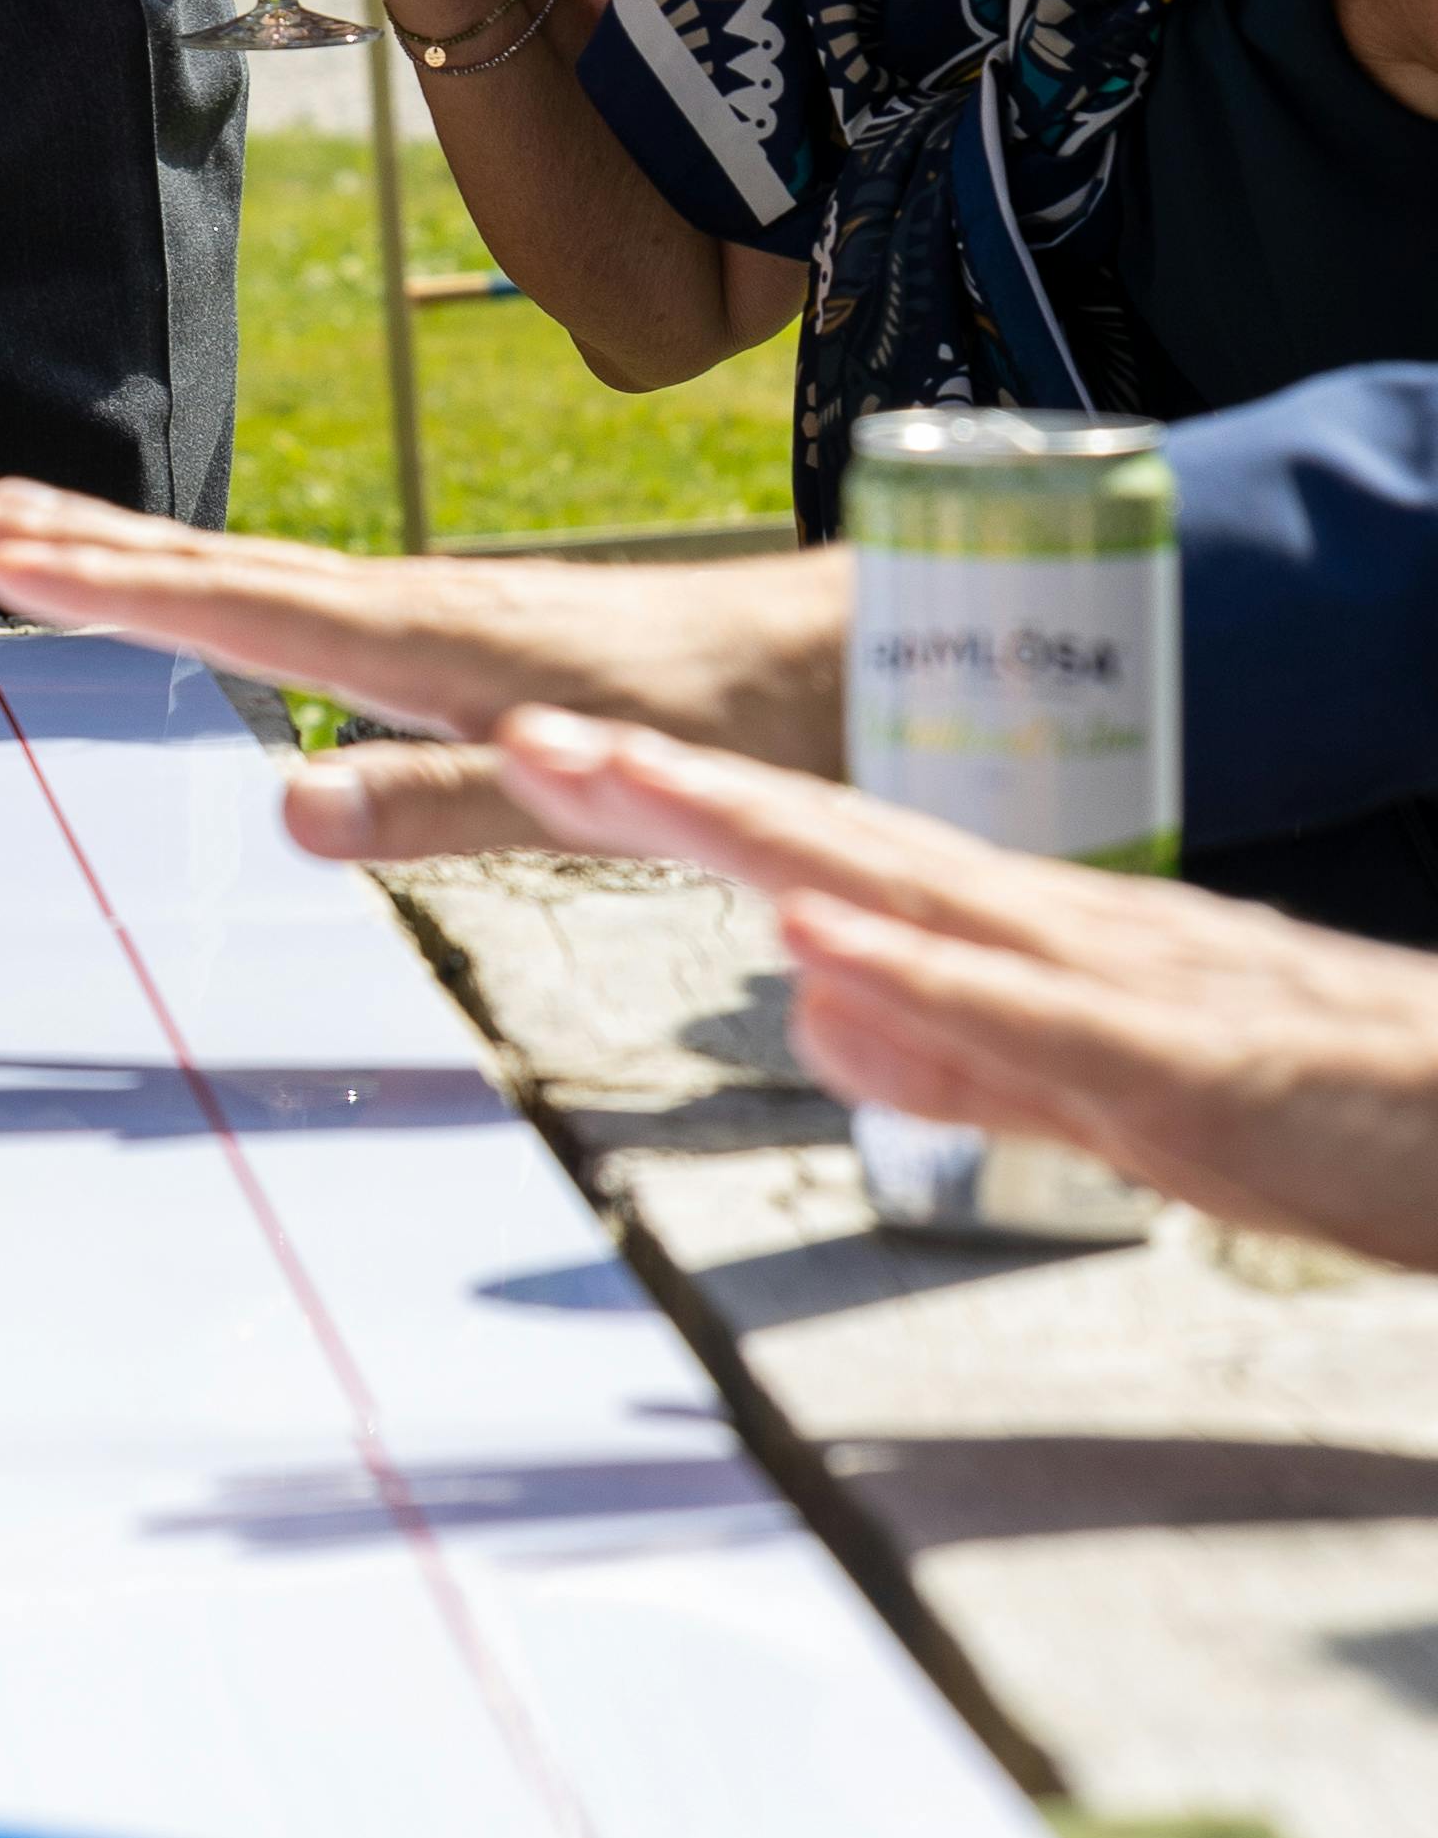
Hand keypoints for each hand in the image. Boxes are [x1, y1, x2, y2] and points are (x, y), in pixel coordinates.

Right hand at [0, 483, 848, 864]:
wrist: (861, 656)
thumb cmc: (750, 734)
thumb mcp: (604, 786)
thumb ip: (452, 799)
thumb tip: (292, 808)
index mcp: (432, 639)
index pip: (235, 607)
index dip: (108, 584)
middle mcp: (418, 605)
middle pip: (216, 566)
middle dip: (78, 544)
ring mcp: (434, 609)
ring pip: (247, 567)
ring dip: (125, 545)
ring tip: (10, 521)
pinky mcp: (457, 628)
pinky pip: (294, 593)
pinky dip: (204, 573)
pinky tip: (183, 584)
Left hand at [489, 717, 1437, 1275]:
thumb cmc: (1317, 1108)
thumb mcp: (1098, 1091)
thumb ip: (958, 1050)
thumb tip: (812, 1003)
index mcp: (1030, 937)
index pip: (821, 851)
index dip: (678, 800)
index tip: (542, 752)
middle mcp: (1058, 933)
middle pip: (833, 843)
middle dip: (670, 789)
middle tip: (520, 730)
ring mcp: (1121, 992)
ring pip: (914, 897)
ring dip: (761, 837)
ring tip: (624, 784)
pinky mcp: (1188, 1077)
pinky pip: (1040, 1025)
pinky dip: (929, 981)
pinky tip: (830, 948)